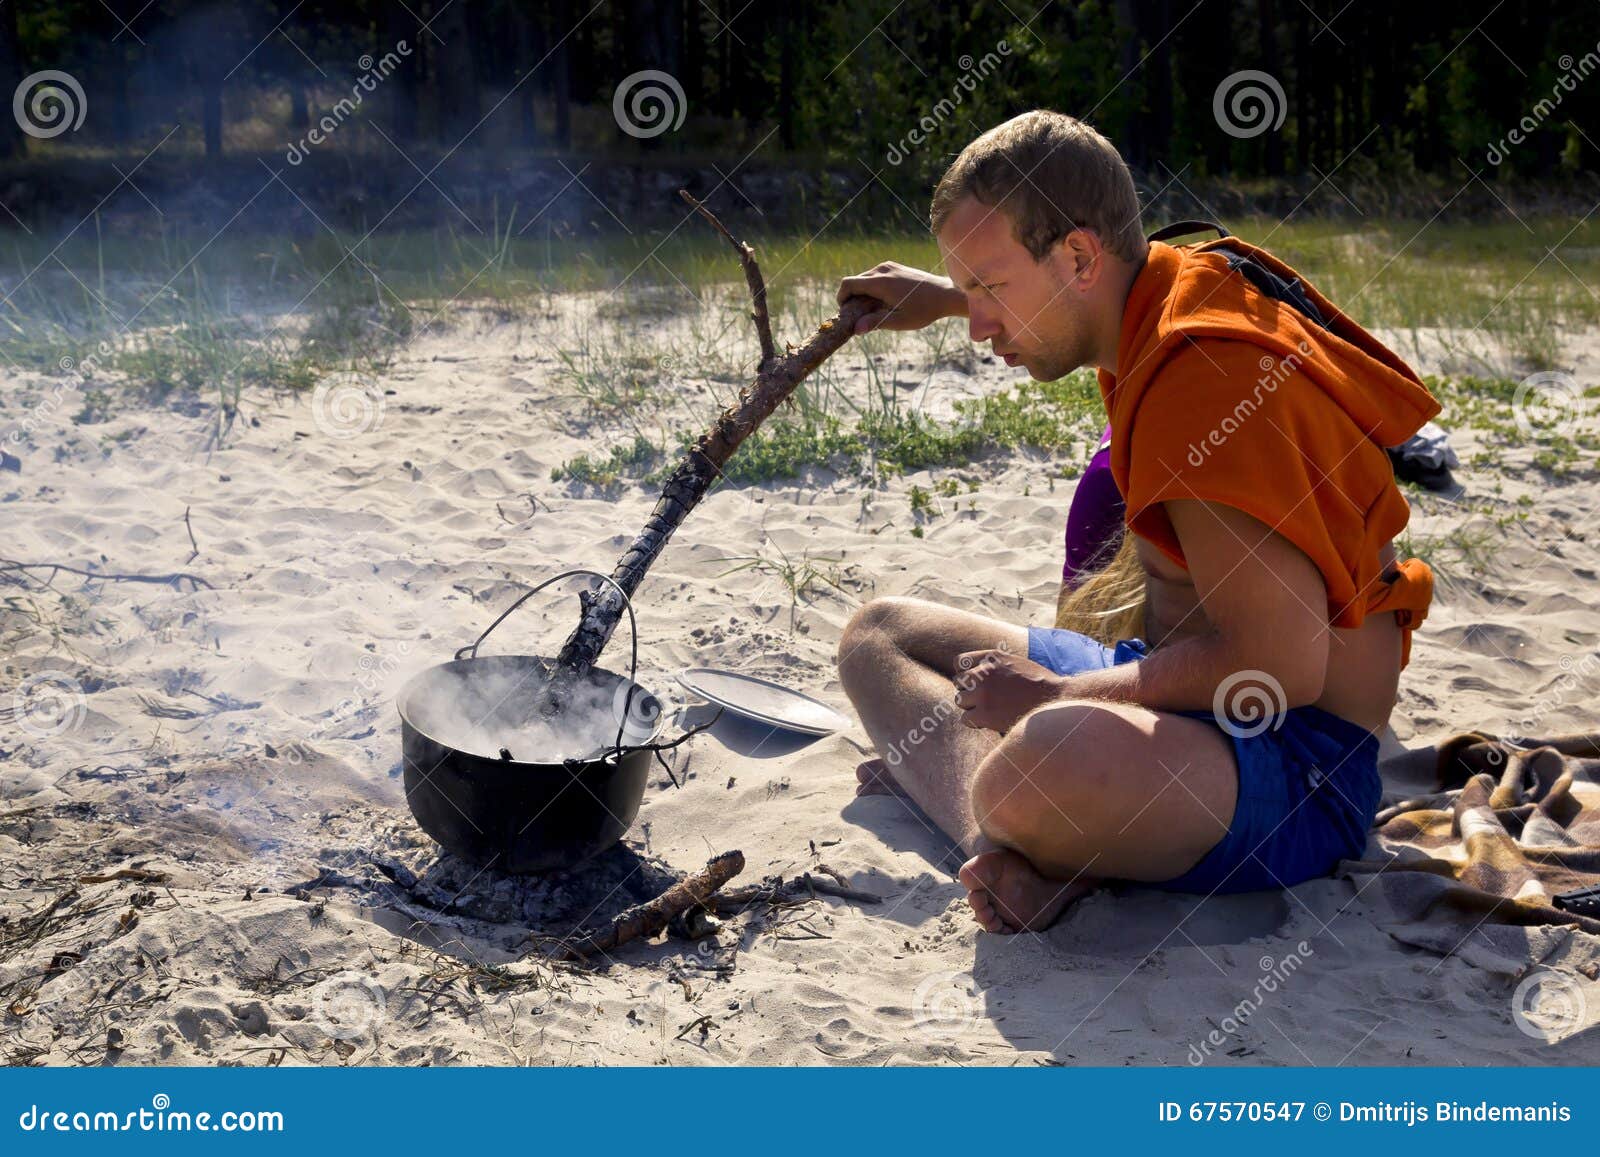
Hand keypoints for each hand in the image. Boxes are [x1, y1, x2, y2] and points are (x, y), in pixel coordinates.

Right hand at [836, 261, 965, 333]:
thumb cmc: (924, 310)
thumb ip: (876, 323)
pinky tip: (884, 302)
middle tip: (861, 317)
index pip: (848, 284)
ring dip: (863, 294)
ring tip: (875, 311)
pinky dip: (872, 288)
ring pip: (864, 279)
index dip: (842, 298)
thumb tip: (856, 330)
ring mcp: (888, 266)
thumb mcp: (900, 321)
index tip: (846, 313)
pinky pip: (874, 276)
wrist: (945, 294)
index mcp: (881, 282)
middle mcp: (882, 270)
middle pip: (854, 282)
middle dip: (852, 299)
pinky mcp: (894, 267)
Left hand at [951, 649, 1064, 732]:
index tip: (977, 683)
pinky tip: (989, 722)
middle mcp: (983, 672)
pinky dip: (975, 722)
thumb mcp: (1016, 662)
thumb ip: (993, 665)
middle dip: (969, 691)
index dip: (966, 674)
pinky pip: (966, 719)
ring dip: (971, 706)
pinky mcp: (984, 714)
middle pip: (959, 682)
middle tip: (987, 700)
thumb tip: (973, 673)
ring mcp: (982, 693)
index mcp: (992, 657)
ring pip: (960, 700)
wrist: (1055, 701)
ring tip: (990, 710)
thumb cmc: (1039, 684)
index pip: (960, 662)